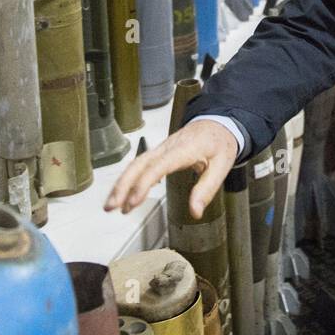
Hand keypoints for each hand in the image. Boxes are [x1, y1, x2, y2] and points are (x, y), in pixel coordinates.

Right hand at [103, 119, 239, 217]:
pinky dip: (128, 179)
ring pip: (135, 164)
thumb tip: (195, 212)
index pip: (158, 166)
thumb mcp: (222, 166)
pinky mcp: (158, 152)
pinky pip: (139, 164)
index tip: (133, 202)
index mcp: (184, 149)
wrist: (217, 123)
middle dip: (122, 185)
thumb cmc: (220, 143)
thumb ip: (207, 189)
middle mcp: (168, 147)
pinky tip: (124, 195)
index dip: (143, 184)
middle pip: (139, 164)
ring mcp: (161, 148)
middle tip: (112, 206)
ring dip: (121, 184)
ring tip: (112, 206)